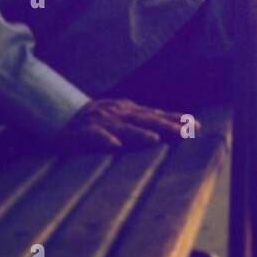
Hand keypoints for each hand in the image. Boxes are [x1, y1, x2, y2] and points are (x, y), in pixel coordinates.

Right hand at [58, 98, 198, 151]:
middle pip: (146, 119)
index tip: (196, 125)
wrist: (60, 117)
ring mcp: (101, 121)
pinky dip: (105, 140)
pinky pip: (94, 136)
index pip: (157, 114)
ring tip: (154, 139)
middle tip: (185, 132)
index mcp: (129, 111)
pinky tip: (115, 146)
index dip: (176, 119)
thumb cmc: (96, 122)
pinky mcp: (82, 132)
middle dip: (166, 125)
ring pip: (123, 127)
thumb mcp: (121, 118)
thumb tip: (171, 131)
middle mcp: (118, 114)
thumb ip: (141, 124)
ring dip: (138, 133)